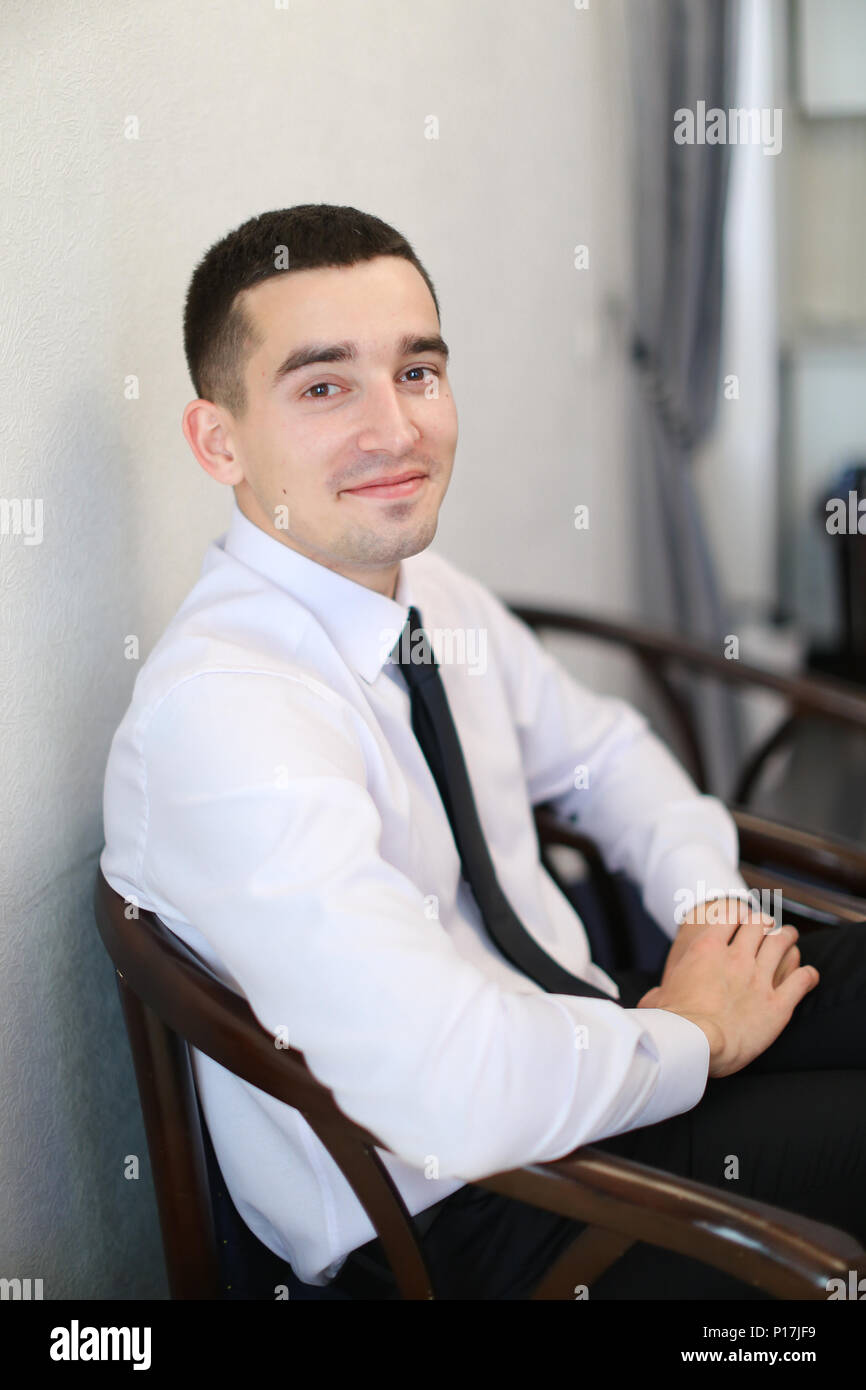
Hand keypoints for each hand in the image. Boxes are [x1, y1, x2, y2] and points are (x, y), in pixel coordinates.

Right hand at [636, 903, 818, 1077]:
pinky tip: (808, 975)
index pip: (730, 916)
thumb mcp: (657, 998)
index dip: (738, 915)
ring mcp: (759, 979)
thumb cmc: (671, 1023)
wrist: (695, 1043)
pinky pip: (801, 980)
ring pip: (782, 944)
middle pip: (759, 925)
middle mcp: (736, 958)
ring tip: (790, 937)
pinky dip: (807, 974)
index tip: (741, 918)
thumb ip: (659, 993)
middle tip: (768, 926)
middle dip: (765, 923)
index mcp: (706, 949)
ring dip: (788, 938)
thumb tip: (653, 1001)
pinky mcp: (778, 1004)